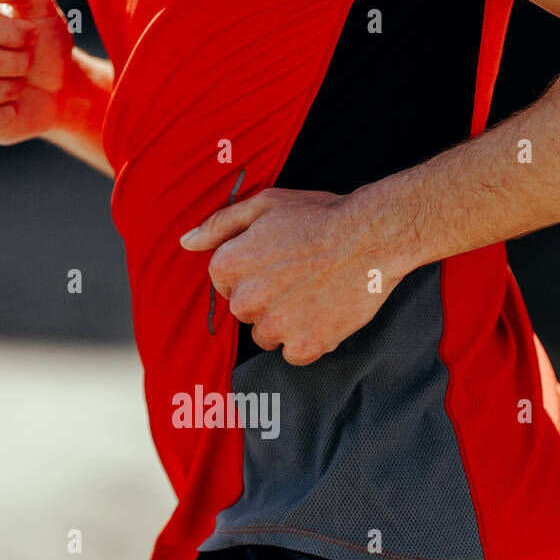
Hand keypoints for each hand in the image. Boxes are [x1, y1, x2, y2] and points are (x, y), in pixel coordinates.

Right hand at [0, 0, 73, 144]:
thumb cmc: (44, 46)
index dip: (11, 35)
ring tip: (19, 86)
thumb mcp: (44, 11)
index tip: (33, 37)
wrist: (57, 89)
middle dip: (16, 65)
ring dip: (10, 91)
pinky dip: (1, 119)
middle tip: (28, 64)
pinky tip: (11, 110)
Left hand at [180, 189, 401, 365]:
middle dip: (266, 300)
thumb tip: (186, 243)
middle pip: (245, 313)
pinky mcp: (304, 347)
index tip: (278, 262)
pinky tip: (326, 312)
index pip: (224, 285)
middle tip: (299, 276)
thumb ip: (219, 225)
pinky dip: (310, 339)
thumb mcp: (263, 205)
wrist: (372, 236)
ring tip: (315, 293)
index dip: (252, 273)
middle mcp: (245, 301)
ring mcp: (275, 327)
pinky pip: (295, 354)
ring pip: (268, 336)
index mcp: (228, 266)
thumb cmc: (319, 216)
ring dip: (286, 322)